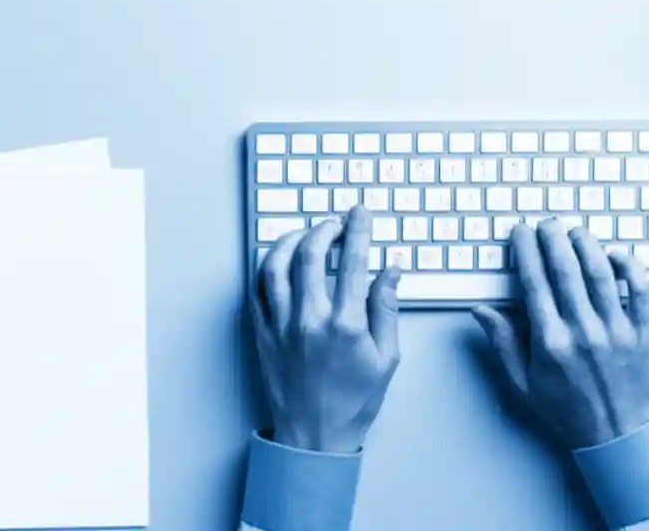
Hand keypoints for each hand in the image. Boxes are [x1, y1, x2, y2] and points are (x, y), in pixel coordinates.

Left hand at [249, 205, 401, 452]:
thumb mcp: (386, 358)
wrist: (314, 436)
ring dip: (292, 241)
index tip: (361, 213)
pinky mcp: (263, 335)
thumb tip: (391, 270)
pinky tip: (279, 261)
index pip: (354, 262)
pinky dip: (266, 268)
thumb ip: (387, 309)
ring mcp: (282, 326)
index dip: (359, 230)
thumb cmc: (353, 402)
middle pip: (312, 255)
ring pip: (277, 266)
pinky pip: (257, 290)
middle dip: (326, 228)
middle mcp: (310, 321)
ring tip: (306, 234)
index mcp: (346, 326)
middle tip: (335, 222)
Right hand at [472, 220, 648, 448]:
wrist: (618, 436)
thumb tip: (482, 310)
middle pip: (566, 268)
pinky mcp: (643, 332)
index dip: (525, 250)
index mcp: (551, 342)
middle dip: (553, 238)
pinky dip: (629, 266)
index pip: (534, 281)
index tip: (520, 233)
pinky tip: (616, 254)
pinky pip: (639, 289)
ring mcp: (616, 329)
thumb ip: (503, 343)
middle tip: (546, 223)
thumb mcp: (523, 383)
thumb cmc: (569, 411)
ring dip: (586, 244)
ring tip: (575, 231)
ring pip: (600, 271)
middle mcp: (584, 331)